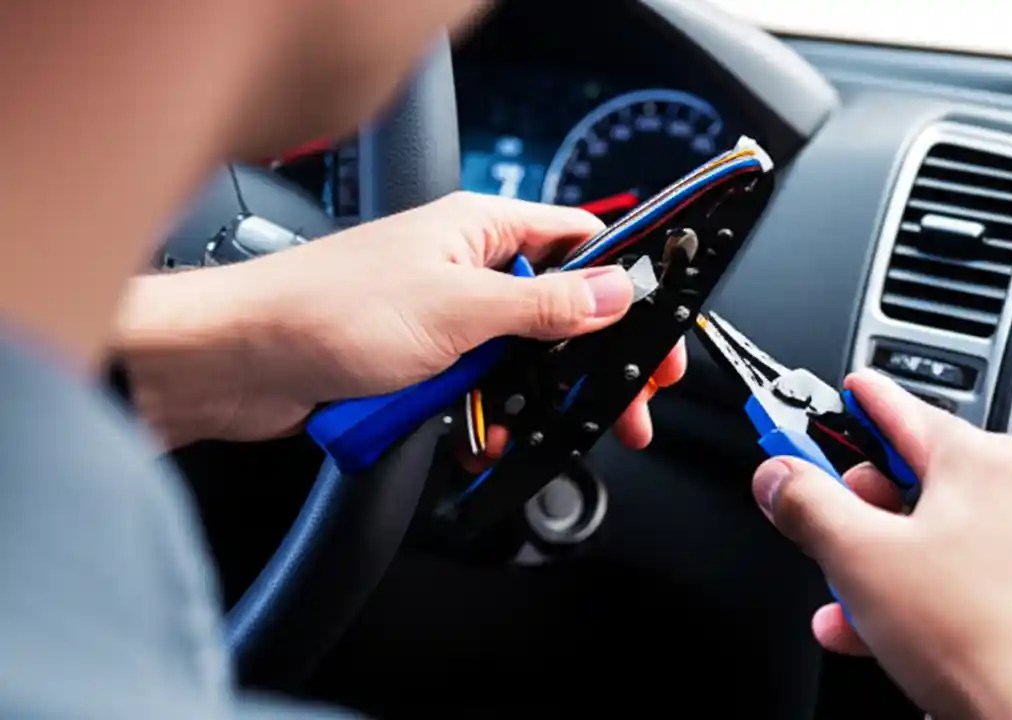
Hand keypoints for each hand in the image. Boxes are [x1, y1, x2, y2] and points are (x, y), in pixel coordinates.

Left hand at [113, 192, 685, 448]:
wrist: (238, 364)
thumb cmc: (325, 310)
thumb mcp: (458, 309)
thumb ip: (543, 306)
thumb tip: (614, 296)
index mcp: (480, 230)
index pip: (578, 243)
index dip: (624, 283)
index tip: (655, 328)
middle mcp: (465, 269)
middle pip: (556, 313)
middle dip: (587, 364)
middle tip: (623, 406)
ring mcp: (444, 319)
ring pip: (518, 362)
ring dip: (528, 401)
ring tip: (535, 430)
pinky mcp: (420, 364)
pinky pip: (476, 393)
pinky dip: (483, 419)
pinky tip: (482, 439)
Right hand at [751, 370, 1011, 718]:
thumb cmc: (984, 638)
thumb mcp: (858, 558)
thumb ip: (806, 505)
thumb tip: (778, 475)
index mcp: (977, 460)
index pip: (894, 407)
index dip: (843, 406)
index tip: (809, 407)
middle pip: (911, 477)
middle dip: (855, 509)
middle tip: (817, 528)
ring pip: (934, 538)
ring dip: (877, 566)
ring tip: (843, 603)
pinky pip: (963, 580)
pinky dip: (916, 598)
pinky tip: (877, 635)